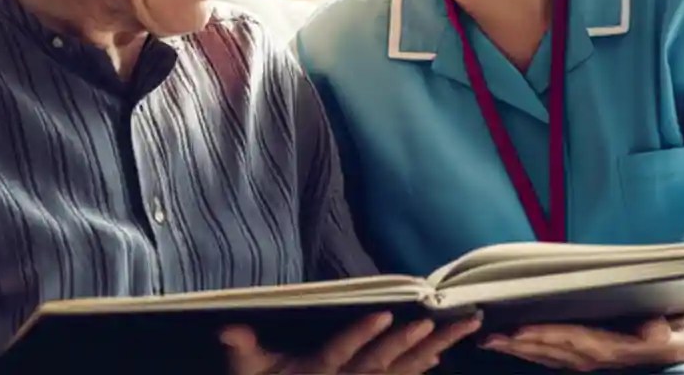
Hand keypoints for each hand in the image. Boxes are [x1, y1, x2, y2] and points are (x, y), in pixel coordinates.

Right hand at [221, 311, 482, 373]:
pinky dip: (421, 368)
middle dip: (405, 343)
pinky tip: (442, 352)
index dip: (359, 336)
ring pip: (399, 373)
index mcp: (314, 374)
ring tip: (455, 328)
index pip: (338, 354)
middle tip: (430, 320)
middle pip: (377, 365)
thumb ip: (241, 349)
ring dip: (428, 351)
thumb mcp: (247, 371)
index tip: (382, 315)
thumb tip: (228, 328)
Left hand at [480, 317, 683, 371]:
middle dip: (518, 344)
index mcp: (614, 351)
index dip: (546, 336)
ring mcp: (590, 361)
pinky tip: (510, 343)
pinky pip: (553, 356)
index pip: (574, 341)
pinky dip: (530, 348)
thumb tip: (653, 331)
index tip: (519, 330)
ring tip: (489, 339)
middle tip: (487, 336)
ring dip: (518, 348)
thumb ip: (664, 334)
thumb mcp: (678, 333)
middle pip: (551, 350)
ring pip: (547, 355)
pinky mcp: (587, 358)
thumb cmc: (680, 333)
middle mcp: (597, 359)